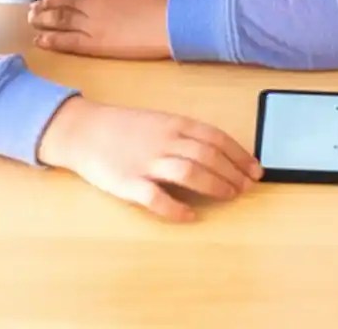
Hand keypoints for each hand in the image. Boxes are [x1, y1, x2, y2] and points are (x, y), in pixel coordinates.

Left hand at [29, 0, 169, 59]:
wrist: (166, 20)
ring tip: (31, 22)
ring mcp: (89, 24)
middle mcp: (90, 4)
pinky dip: (51, 40)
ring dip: (43, 20)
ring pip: (59, 21)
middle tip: (32, 8)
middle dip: (45, 6)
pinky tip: (39, 40)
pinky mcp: (93, 43)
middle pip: (61, 4)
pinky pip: (66, 41)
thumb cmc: (158, 2)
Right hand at [37, 97, 263, 221]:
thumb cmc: (126, 128)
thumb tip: (221, 153)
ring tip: (230, 196)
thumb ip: (187, 135)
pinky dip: (176, 208)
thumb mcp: (161, 121)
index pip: (217, 139)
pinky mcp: (128, 182)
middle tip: (246, 186)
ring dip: (215, 185)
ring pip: (190, 173)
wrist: (83, 131)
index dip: (240, 155)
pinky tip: (190, 215)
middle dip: (233, 173)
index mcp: (175, 124)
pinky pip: (156, 198)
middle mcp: (165, 141)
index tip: (255, 169)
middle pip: (208, 157)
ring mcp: (146, 162)